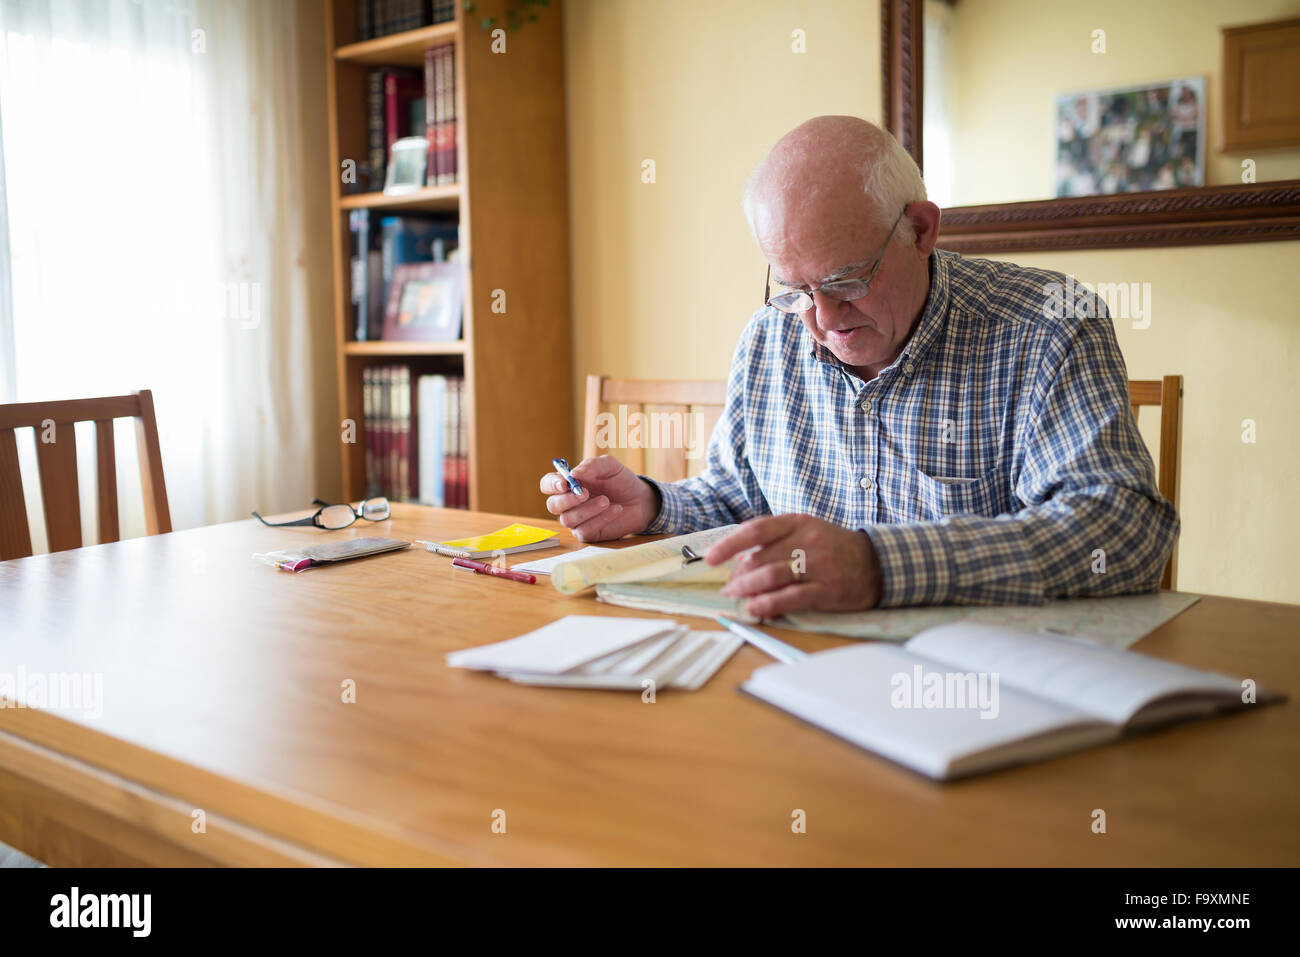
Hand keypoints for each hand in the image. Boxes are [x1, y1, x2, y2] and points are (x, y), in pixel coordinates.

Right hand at [539, 455, 660, 541]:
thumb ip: (591, 466)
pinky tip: (615, 510)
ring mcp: (576, 520)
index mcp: (568, 484)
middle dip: (568, 500)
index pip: (547, 484)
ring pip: (568, 519)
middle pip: (552, 505)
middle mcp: (568, 503)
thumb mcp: (609, 466)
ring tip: (606, 500)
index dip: (552, 484)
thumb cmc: (620, 481)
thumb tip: (573, 474)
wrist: (640, 500)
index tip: (564, 483)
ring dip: (587, 509)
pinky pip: (584, 530)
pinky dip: (600, 519)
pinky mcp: (588, 534)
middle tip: (585, 493)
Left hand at [706, 514, 881, 618]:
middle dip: (739, 575)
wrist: (876, 563)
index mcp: (798, 522)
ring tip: (737, 596)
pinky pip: (790, 597)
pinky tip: (755, 608)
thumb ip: (774, 540)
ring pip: (771, 575)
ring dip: (747, 588)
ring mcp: (818, 565)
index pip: (756, 530)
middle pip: (760, 557)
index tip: (711, 558)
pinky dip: (768, 604)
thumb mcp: (805, 531)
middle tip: (730, 586)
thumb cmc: (833, 547)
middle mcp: (807, 541)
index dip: (729, 544)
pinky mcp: (826, 590)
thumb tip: (740, 558)